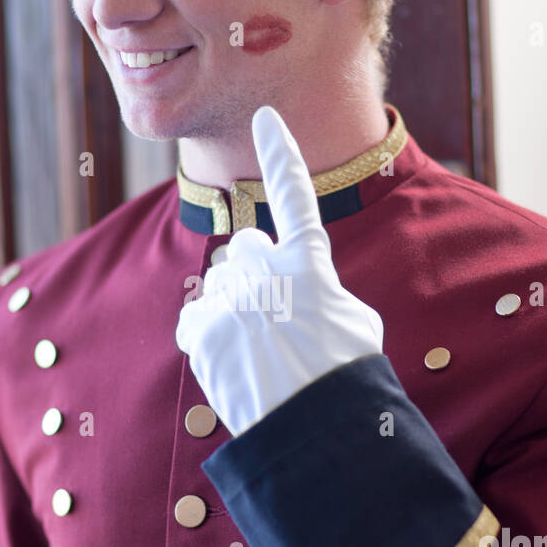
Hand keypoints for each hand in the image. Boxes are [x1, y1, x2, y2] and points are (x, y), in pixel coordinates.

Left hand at [175, 105, 383, 435]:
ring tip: (257, 353)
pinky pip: (194, 320)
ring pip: (219, 286)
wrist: (313, 430)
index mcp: (310, 264)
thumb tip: (299, 293)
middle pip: (245, 248)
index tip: (266, 116)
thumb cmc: (343, 382)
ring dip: (232, 309)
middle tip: (272, 317)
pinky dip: (207, 338)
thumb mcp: (353, 325)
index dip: (282, 153)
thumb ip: (321, 292)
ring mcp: (232, 300)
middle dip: (254, 272)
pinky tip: (232, 363)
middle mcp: (268, 271)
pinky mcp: (203, 331)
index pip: (295, 196)